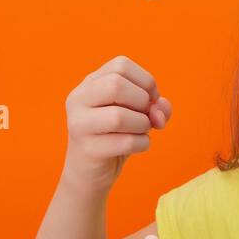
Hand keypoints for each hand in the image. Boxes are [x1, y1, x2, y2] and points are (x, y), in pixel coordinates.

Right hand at [63, 55, 172, 194]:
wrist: (90, 173)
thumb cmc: (116, 136)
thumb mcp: (138, 114)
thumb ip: (156, 106)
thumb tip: (160, 111)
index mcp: (90, 83)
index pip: (121, 65)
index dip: (146, 81)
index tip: (150, 100)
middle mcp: (78, 99)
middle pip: (116, 85)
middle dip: (142, 101)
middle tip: (145, 116)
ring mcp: (78, 124)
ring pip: (119, 116)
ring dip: (143, 125)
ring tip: (141, 132)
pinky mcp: (87, 149)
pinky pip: (125, 142)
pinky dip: (142, 143)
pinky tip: (137, 146)